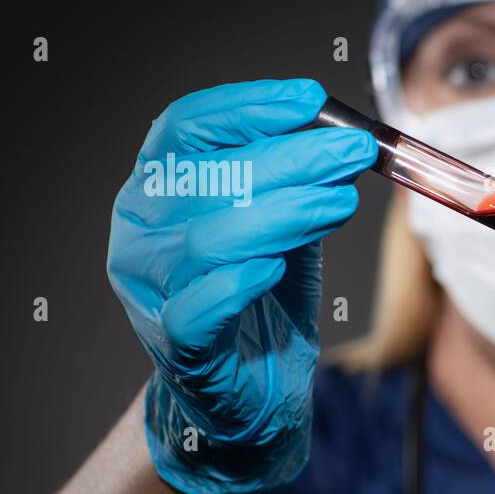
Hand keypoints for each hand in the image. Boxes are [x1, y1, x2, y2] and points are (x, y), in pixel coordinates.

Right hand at [106, 79, 377, 493]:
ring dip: (283, 214)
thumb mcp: (286, 228)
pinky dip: (235, 284)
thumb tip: (345, 139)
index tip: (311, 99)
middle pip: (208, 176)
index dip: (248, 106)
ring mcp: (151, 288)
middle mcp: (141, 230)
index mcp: (160, 187)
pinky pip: (197, 308)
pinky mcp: (176, 345)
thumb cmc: (262, 301)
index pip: (188, 127)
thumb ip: (301, 185)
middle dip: (291, 159)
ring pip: (210, 238)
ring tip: (341, 204)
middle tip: (353, 153)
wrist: (248, 393)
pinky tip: (274, 269)